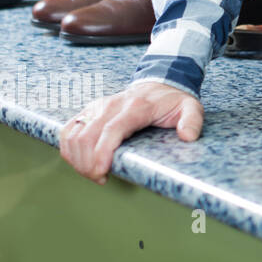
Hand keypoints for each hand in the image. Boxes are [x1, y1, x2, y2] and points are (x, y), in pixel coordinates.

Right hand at [59, 81, 203, 183]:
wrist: (160, 83)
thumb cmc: (173, 100)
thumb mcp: (191, 107)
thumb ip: (193, 120)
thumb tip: (188, 136)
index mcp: (136, 107)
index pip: (111, 130)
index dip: (102, 153)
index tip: (101, 172)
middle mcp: (112, 105)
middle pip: (87, 136)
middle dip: (87, 163)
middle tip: (99, 178)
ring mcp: (98, 107)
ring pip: (73, 134)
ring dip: (77, 159)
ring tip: (92, 173)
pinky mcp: (89, 111)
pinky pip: (68, 130)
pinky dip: (68, 149)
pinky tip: (80, 162)